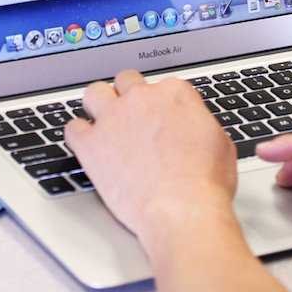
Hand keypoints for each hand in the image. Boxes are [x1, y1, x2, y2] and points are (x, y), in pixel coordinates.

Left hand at [65, 70, 237, 245]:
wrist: (182, 210)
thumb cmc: (204, 184)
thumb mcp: (219, 144)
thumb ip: (198, 124)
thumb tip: (193, 126)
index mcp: (174, 94)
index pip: (162, 86)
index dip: (161, 105)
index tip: (161, 118)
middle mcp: (141, 99)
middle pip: (126, 81)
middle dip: (128, 96)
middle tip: (132, 117)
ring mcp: (113, 118)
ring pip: (94, 93)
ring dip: (98, 105)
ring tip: (104, 123)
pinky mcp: (91, 144)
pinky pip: (72, 128)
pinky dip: (78, 135)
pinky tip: (86, 145)